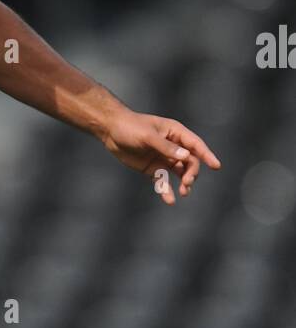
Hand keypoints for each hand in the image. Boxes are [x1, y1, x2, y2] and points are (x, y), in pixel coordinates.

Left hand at [99, 112, 220, 205]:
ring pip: (179, 173)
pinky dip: (167, 190)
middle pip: (189, 162)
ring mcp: (163, 158)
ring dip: (183, 183)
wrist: (111, 131)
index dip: (207, 155)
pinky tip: (170, 200)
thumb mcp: (148, 136)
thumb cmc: (131, 127)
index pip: (195, 145)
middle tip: (186, 183)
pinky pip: (163, 181)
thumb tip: (185, 157)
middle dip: (191, 173)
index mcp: (175, 133)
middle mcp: (172, 146)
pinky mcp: (152, 169)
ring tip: (183, 192)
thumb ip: (166, 147)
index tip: (216, 166)